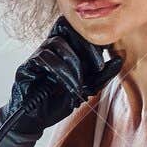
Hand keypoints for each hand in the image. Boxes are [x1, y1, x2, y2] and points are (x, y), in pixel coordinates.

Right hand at [0, 17, 121, 146]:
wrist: (36, 120)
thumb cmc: (59, 102)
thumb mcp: (87, 89)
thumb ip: (102, 76)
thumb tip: (118, 60)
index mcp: (66, 48)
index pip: (78, 29)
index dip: (93, 41)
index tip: (102, 64)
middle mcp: (51, 47)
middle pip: (66, 26)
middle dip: (85, 44)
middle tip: (97, 66)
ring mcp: (38, 54)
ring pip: (57, 42)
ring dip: (74, 64)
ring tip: (79, 84)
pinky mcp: (28, 65)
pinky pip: (44, 57)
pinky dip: (61, 71)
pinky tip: (69, 86)